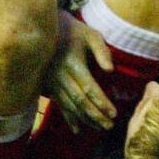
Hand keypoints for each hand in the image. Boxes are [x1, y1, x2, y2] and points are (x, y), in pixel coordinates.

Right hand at [42, 11, 116, 133]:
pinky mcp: (48, 86)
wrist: (44, 28)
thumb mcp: (91, 35)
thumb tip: (110, 70)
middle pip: (80, 101)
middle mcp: (61, 75)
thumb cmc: (74, 31)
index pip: (89, 88)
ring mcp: (52, 82)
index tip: (114, 114)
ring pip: (69, 106)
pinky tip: (77, 130)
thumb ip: (102, 51)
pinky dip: (68, 118)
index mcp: (73, 63)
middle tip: (109, 126)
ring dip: (84, 119)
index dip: (101, 102)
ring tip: (99, 128)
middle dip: (95, 115)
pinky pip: (59, 104)